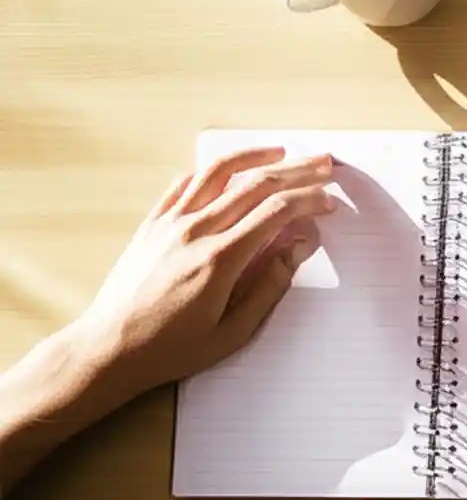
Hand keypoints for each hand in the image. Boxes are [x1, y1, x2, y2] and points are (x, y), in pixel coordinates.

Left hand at [75, 147, 334, 396]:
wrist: (108, 349)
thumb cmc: (170, 349)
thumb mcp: (232, 332)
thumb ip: (270, 286)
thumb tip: (298, 248)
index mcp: (219, 261)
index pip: (275, 212)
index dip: (308, 200)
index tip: (326, 200)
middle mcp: (194, 232)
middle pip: (255, 185)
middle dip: (296, 170)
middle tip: (322, 164)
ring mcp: (169, 224)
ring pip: (219, 173)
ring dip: (254, 156)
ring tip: (280, 150)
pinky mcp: (151, 224)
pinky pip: (184, 184)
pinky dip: (211, 171)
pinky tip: (229, 170)